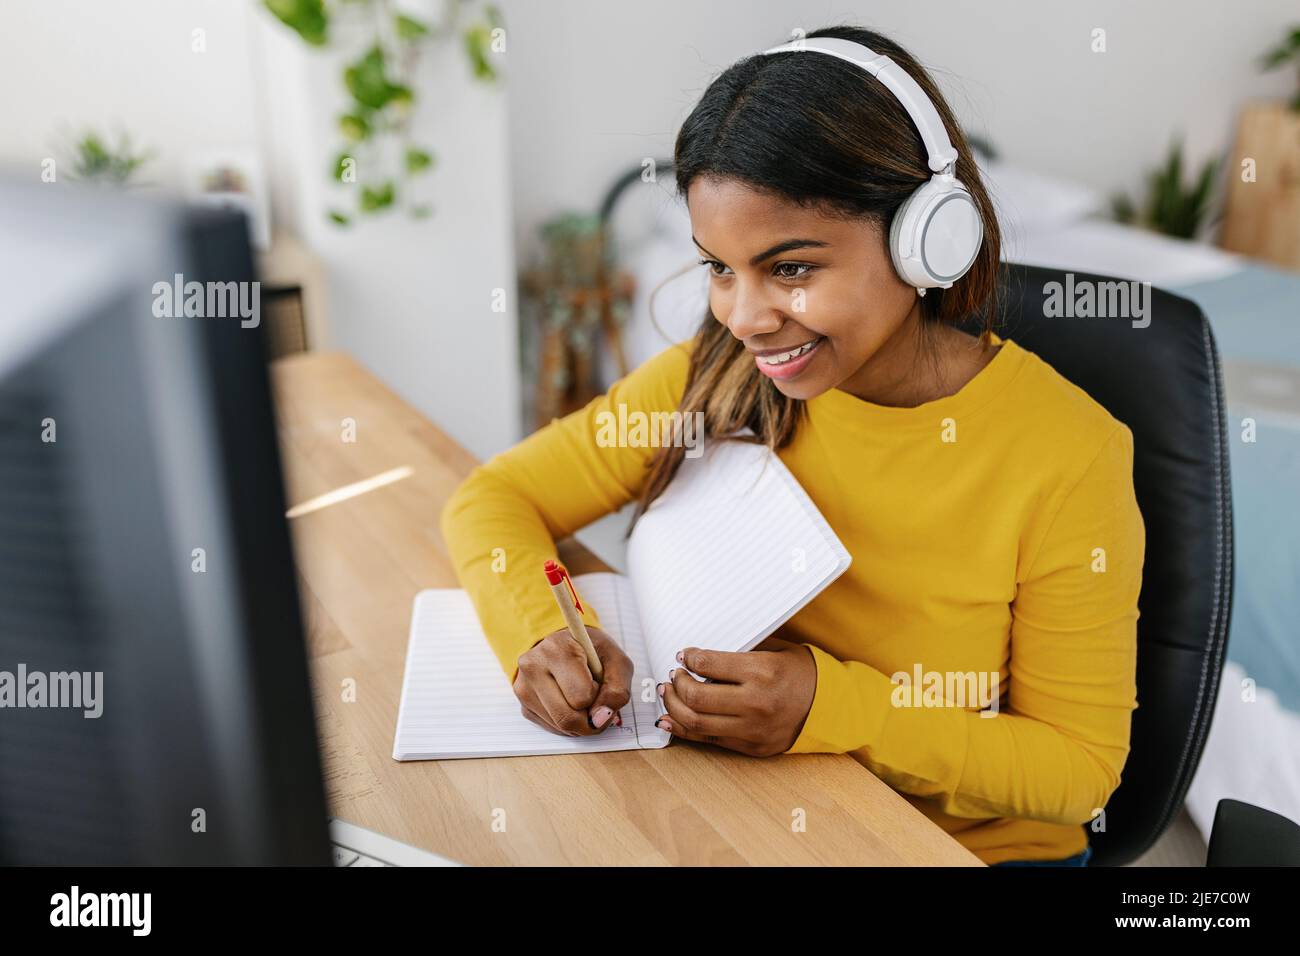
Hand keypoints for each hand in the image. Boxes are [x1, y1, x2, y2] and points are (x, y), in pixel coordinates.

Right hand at [513, 626, 632, 736]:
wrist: (566, 645)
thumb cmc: (593, 652)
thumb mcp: (617, 661)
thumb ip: (617, 690)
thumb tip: (599, 720)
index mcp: (556, 649)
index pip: (582, 697)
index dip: (598, 696)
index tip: (597, 682)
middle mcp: (533, 666)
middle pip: (567, 718)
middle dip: (590, 718)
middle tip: (596, 701)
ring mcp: (524, 687)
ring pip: (560, 727)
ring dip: (580, 721)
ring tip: (581, 697)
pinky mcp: (524, 705)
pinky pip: (552, 728)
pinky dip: (567, 723)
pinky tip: (569, 702)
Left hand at [657, 636, 816, 755]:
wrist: (831, 706)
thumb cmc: (801, 673)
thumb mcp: (774, 651)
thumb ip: (739, 654)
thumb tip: (699, 657)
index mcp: (761, 671)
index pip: (707, 663)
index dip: (688, 657)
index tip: (683, 656)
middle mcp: (755, 701)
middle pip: (696, 696)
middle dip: (677, 682)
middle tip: (675, 675)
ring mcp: (752, 728)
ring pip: (696, 721)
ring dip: (674, 706)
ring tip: (670, 694)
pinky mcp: (751, 746)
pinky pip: (708, 740)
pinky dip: (684, 730)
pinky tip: (670, 719)